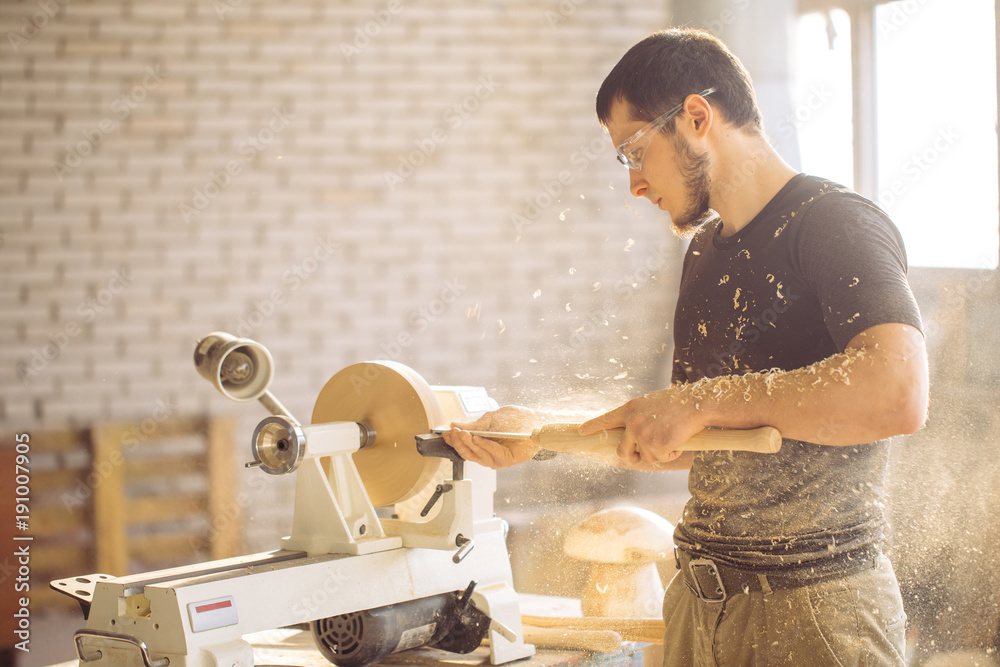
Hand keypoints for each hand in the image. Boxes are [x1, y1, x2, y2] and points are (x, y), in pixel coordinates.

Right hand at [441, 405, 541, 469]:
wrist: (535, 420)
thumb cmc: (515, 419)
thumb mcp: (490, 419)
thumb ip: (473, 425)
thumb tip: (454, 425)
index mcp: (481, 445)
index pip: (463, 446)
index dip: (452, 441)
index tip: (443, 433)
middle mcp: (488, 454)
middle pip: (468, 453)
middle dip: (459, 442)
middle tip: (454, 432)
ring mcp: (497, 459)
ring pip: (478, 455)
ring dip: (469, 444)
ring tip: (463, 434)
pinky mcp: (508, 460)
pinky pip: (493, 454)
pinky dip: (485, 446)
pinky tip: (478, 439)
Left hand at [579, 387, 705, 465]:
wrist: (697, 404)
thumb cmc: (680, 403)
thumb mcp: (652, 404)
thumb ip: (640, 416)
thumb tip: (634, 432)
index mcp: (631, 408)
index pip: (606, 419)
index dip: (592, 426)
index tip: (581, 431)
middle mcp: (632, 422)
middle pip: (621, 451)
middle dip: (631, 457)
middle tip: (639, 457)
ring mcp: (642, 434)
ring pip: (645, 457)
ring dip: (659, 454)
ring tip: (671, 439)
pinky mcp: (655, 445)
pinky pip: (661, 459)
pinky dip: (671, 454)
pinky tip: (678, 442)